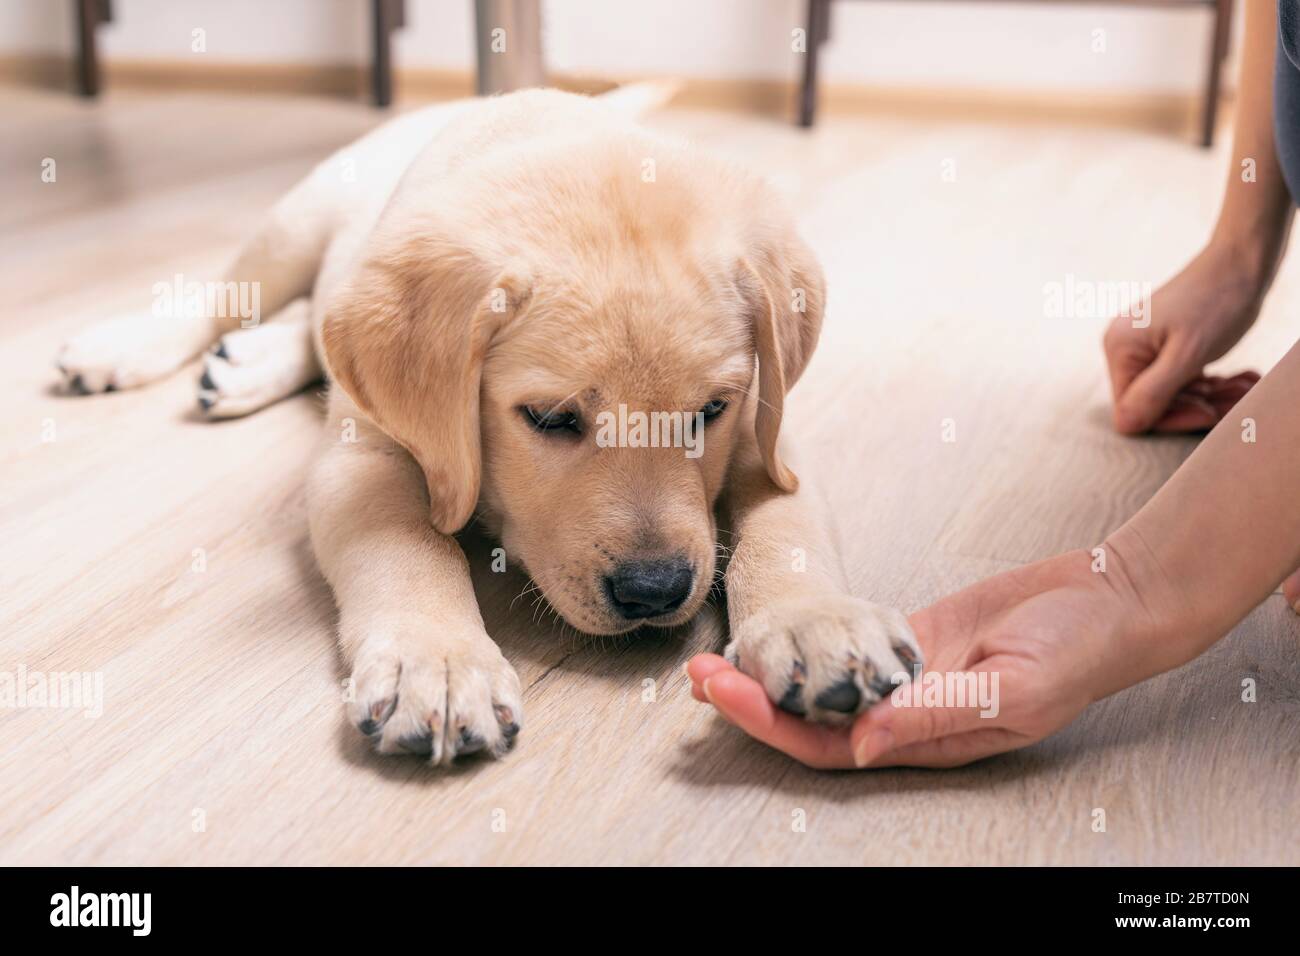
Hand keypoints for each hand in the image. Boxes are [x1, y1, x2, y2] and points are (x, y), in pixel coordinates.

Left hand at [687, 550, 1163, 768]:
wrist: (1103, 600)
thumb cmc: (1071, 651)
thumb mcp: (1011, 689)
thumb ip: (937, 715)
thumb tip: (862, 742)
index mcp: (927, 740)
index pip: (830, 744)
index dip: (771, 723)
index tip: (724, 692)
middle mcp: (907, 716)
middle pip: (811, 718)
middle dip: (751, 699)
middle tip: (697, 671)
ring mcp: (906, 678)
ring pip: (822, 684)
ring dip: (772, 672)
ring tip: (717, 654)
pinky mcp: (911, 641)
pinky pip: (847, 647)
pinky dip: (809, 641)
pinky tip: (776, 629)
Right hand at [1103, 244, 1264, 433]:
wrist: (1241, 262)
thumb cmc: (1217, 300)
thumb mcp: (1188, 354)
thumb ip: (1154, 392)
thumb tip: (1125, 426)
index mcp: (1120, 348)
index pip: (1132, 408)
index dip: (1172, 417)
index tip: (1210, 412)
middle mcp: (1124, 348)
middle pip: (1155, 403)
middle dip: (1198, 406)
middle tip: (1238, 399)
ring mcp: (1144, 347)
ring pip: (1174, 394)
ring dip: (1212, 398)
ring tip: (1245, 387)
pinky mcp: (1165, 347)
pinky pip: (1183, 381)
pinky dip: (1212, 385)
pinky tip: (1238, 380)